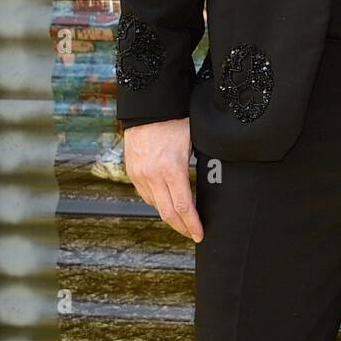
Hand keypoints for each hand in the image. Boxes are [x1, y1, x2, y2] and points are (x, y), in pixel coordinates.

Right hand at [123, 117, 203, 240]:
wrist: (148, 106)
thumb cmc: (176, 119)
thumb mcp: (193, 142)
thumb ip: (195, 166)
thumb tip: (209, 183)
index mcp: (172, 167)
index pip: (183, 206)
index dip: (192, 224)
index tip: (200, 234)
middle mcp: (152, 174)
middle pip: (168, 212)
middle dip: (181, 227)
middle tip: (192, 234)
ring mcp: (140, 173)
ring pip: (155, 205)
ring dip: (169, 214)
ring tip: (182, 219)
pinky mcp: (132, 171)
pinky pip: (145, 194)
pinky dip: (157, 201)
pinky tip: (166, 201)